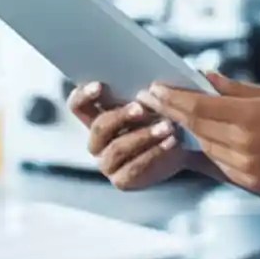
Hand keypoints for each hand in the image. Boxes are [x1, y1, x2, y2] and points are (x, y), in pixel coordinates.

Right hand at [68, 81, 190, 190]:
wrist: (182, 145)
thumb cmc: (161, 114)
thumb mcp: (153, 97)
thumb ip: (145, 87)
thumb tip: (152, 78)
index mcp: (97, 115)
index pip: (78, 105)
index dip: (84, 95)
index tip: (100, 85)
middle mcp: (97, 141)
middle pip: (98, 127)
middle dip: (120, 116)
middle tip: (142, 108)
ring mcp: (107, 162)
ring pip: (117, 148)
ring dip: (142, 136)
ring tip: (167, 126)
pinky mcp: (122, 180)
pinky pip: (133, 168)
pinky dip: (153, 154)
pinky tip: (171, 143)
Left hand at [138, 73, 259, 194]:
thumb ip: (236, 89)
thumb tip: (207, 77)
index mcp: (250, 117)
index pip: (199, 107)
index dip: (173, 98)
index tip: (155, 89)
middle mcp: (245, 144)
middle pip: (197, 127)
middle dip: (172, 112)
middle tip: (152, 99)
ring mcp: (248, 165)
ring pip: (206, 145)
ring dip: (191, 130)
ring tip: (176, 114)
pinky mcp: (252, 180)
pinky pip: (221, 162)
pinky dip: (211, 147)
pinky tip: (207, 135)